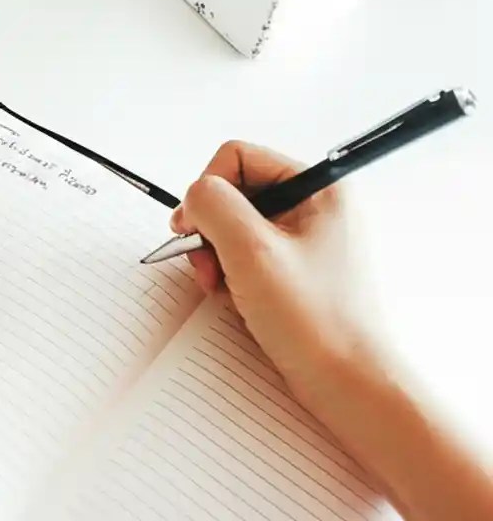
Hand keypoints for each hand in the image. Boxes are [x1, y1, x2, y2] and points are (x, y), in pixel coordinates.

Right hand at [170, 140, 379, 409]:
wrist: (348, 385)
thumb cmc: (315, 322)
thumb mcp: (252, 251)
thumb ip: (214, 206)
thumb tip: (194, 196)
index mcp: (319, 188)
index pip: (238, 157)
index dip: (207, 189)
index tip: (193, 228)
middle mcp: (315, 207)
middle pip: (233, 193)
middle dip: (210, 229)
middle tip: (208, 265)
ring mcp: (305, 241)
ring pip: (234, 227)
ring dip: (215, 256)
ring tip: (222, 287)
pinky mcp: (294, 271)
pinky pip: (244, 256)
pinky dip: (229, 276)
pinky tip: (237, 300)